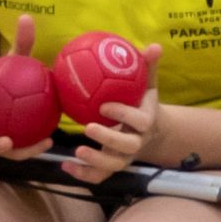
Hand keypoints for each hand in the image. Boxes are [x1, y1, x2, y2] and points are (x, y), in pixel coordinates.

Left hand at [72, 41, 166, 182]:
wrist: (149, 131)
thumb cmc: (141, 102)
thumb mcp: (147, 84)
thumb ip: (148, 66)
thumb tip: (155, 45)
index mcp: (146, 122)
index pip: (140, 121)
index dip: (124, 115)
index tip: (104, 106)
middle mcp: (137, 142)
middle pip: (128, 146)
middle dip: (109, 139)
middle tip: (88, 128)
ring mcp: (125, 157)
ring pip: (115, 165)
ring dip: (96, 161)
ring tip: (77, 151)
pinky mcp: (113, 167)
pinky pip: (100, 176)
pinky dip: (84, 174)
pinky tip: (65, 165)